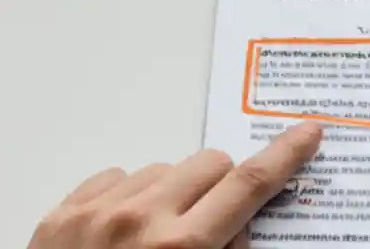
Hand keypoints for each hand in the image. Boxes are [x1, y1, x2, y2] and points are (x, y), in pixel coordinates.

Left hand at [28, 122, 322, 248]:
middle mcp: (141, 220)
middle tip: (214, 221)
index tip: (308, 132)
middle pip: (211, 165)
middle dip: (223, 186)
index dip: (285, 154)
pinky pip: (115, 178)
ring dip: (173, 193)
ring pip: (163, 168)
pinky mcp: (62, 214)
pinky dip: (128, 196)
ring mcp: (97, 212)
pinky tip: (122, 233)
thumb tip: (240, 225)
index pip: (249, 185)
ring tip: (158, 236)